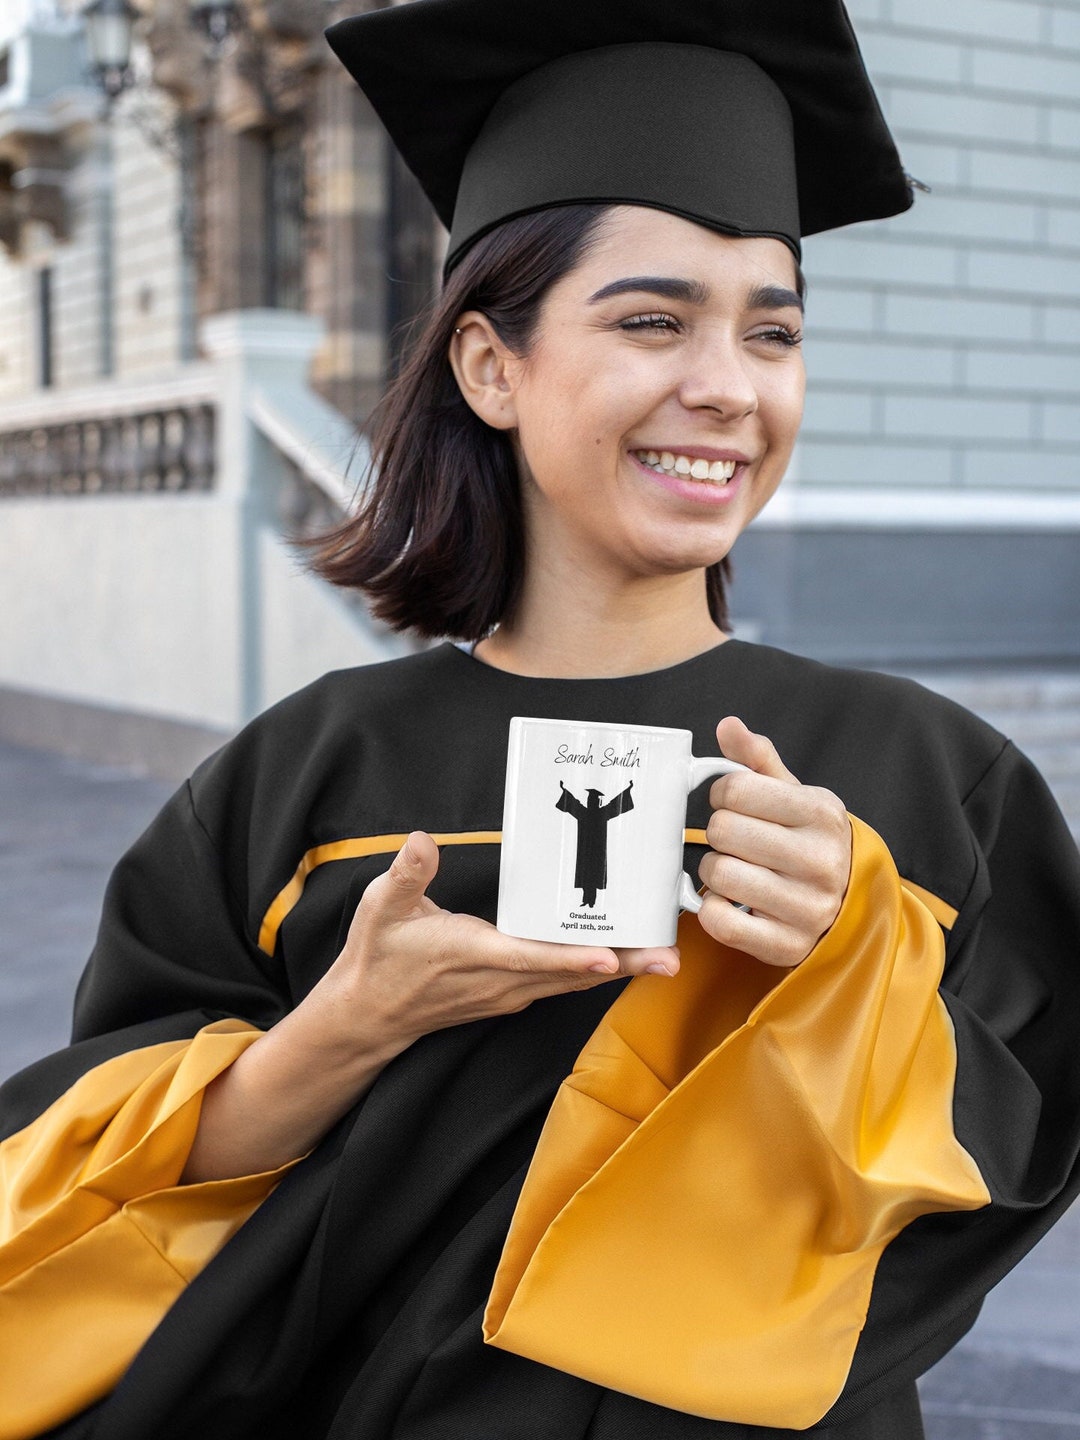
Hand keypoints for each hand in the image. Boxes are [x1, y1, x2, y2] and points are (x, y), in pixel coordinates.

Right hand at [329, 833, 680, 1053]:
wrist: (367, 1015)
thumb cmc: (378, 958)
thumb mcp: (381, 909)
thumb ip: (407, 875)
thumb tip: (422, 843)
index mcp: (474, 954)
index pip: (531, 958)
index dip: (572, 960)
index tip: (609, 958)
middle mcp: (500, 980)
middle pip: (571, 975)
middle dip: (622, 965)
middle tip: (669, 958)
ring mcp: (509, 992)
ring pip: (573, 982)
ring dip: (619, 970)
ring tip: (663, 958)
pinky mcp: (511, 994)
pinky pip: (562, 984)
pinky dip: (594, 972)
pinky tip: (622, 958)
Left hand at [697, 718, 851, 967]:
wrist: (850, 905)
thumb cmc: (810, 842)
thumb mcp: (796, 796)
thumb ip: (758, 761)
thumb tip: (728, 725)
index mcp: (821, 814)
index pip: (737, 789)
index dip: (722, 793)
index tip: (731, 803)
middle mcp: (820, 860)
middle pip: (723, 830)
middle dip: (718, 832)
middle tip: (733, 840)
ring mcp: (807, 907)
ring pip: (719, 874)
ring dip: (714, 869)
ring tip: (733, 868)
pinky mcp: (787, 944)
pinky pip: (721, 922)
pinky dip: (713, 909)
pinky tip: (729, 901)